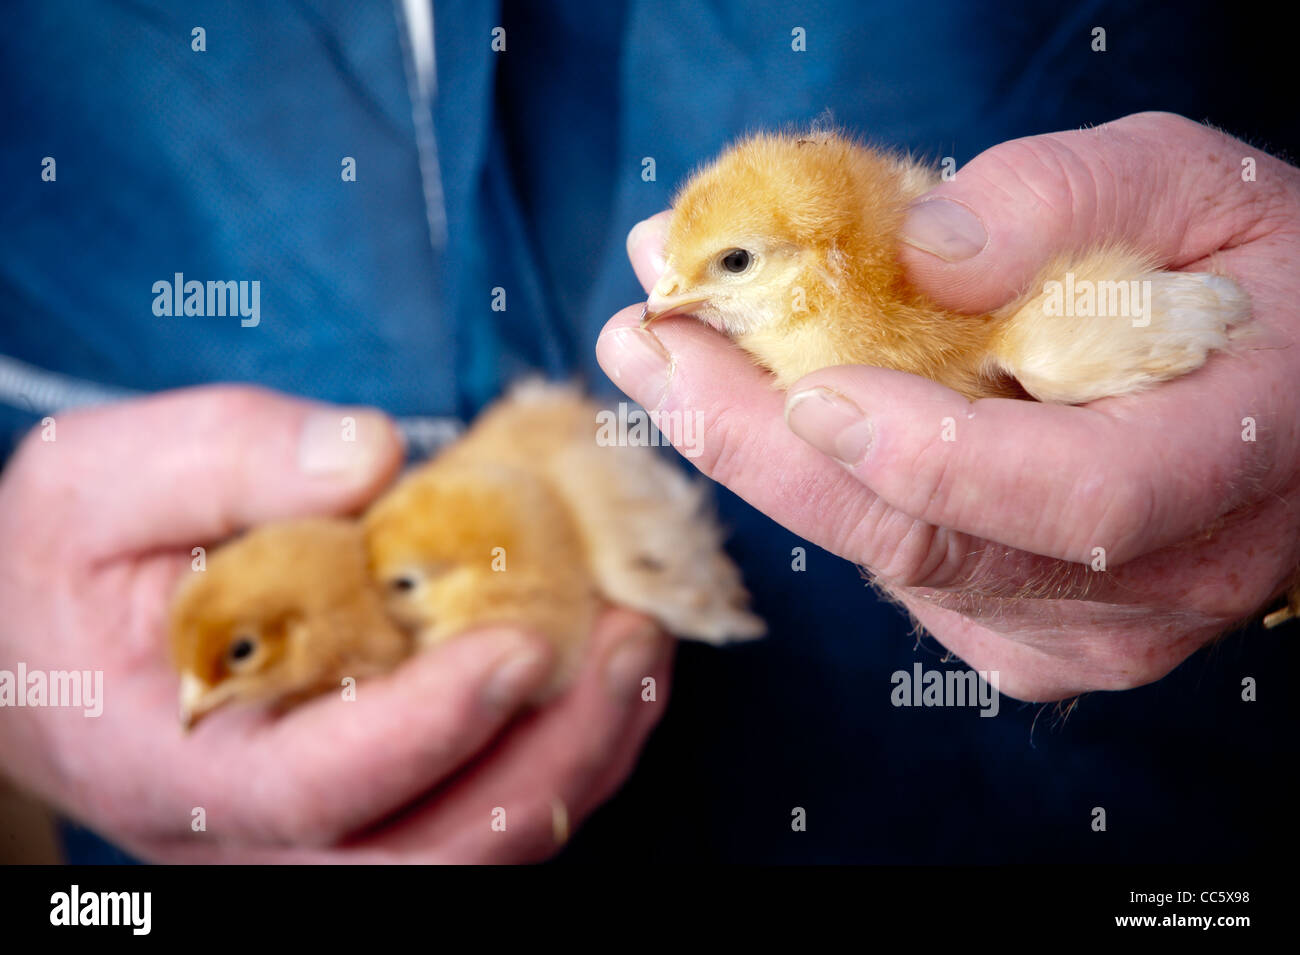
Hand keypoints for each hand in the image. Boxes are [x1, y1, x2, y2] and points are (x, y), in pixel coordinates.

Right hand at [0, 386, 671, 860]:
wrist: (49, 633)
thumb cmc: (71, 557)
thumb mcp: (99, 476)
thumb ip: (223, 459)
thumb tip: (369, 459)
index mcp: (173, 760)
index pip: (314, 786)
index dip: (425, 726)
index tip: (517, 642)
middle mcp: (257, 834)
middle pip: (433, 852)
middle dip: (552, 756)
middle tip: (628, 641)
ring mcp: (324, 837)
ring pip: (480, 850)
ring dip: (580, 758)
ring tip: (638, 648)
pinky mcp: (376, 811)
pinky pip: (489, 814)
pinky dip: (564, 752)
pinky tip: (605, 672)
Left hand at [599, 112, 1299, 700]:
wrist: (1287, 398)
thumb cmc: (1254, 283)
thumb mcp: (1194, 189)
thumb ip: (1071, 202)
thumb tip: (922, 250)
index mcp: (1225, 462)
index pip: (1070, 497)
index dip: (927, 452)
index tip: (799, 385)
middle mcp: (1145, 585)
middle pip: (922, 542)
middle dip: (757, 440)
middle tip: (644, 339)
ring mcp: (1074, 632)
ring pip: (882, 556)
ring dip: (761, 449)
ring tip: (678, 342)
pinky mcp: (1017, 637)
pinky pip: (890, 565)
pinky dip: (816, 483)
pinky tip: (767, 401)